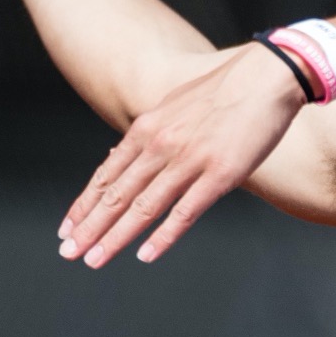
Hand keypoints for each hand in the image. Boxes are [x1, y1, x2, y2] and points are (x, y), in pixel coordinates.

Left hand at [59, 43, 307, 266]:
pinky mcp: (219, 175)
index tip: (68, 227)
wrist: (267, 77)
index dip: (85, 204)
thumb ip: (150, 132)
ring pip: (143, 207)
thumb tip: (125, 152)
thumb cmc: (224, 91)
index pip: (107, 174)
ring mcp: (189, 161)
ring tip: (95, 259)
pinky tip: (145, 255)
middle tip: (69, 252)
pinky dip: (162, 237)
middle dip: (89, 227)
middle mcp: (161, 145)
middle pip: (117, 194)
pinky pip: (184, 212)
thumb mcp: (174, 106)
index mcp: (148, 129)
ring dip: (115, 237)